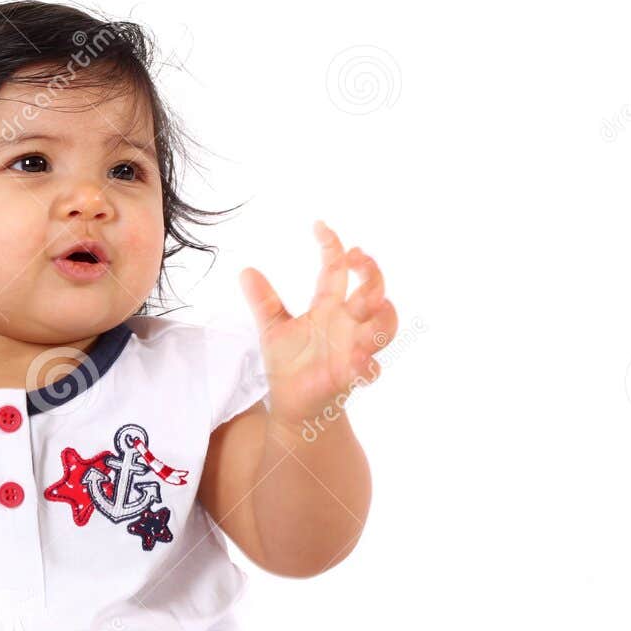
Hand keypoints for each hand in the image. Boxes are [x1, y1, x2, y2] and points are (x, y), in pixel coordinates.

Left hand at [239, 221, 397, 429]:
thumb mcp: (273, 329)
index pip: (336, 270)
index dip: (332, 247)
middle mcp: (347, 323)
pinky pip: (370, 369)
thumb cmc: (289, 363)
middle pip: (373, 291)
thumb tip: (245, 270)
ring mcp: (354, 347)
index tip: (319, 227)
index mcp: (328, 307)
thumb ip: (263, 302)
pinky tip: (355, 361)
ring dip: (380, 315)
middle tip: (357, 258)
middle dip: (372, 273)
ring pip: (385, 325)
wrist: (292, 403)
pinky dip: (366, 365)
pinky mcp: (353, 376)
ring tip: (361, 303)